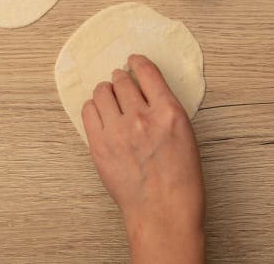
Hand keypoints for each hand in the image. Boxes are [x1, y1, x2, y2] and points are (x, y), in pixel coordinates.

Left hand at [82, 54, 205, 263]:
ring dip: (106, 91)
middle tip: (120, 81)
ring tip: (109, 96)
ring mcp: (118, 131)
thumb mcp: (185, 137)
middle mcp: (142, 117)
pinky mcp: (99, 144)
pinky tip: (99, 112)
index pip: (148, 72)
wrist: (162, 213)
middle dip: (121, 78)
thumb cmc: (180, 182)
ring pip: (102, 92)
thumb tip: (145, 91)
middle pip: (122, 80)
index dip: (138, 62)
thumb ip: (164, 111)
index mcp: (169, 113)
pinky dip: (93, 107)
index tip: (133, 60)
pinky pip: (88, 110)